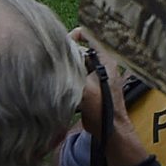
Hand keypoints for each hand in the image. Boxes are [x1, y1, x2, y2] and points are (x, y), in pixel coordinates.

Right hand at [70, 29, 147, 165]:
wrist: (109, 130)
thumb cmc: (101, 108)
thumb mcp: (84, 86)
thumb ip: (72, 70)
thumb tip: (57, 58)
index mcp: (106, 59)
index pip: (91, 35)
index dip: (76, 35)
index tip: (62, 43)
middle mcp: (104, 64)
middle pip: (83, 50)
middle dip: (69, 54)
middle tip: (56, 61)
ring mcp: (100, 76)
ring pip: (79, 64)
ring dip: (69, 68)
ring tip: (58, 73)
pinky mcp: (94, 87)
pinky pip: (80, 76)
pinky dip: (71, 78)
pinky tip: (63, 85)